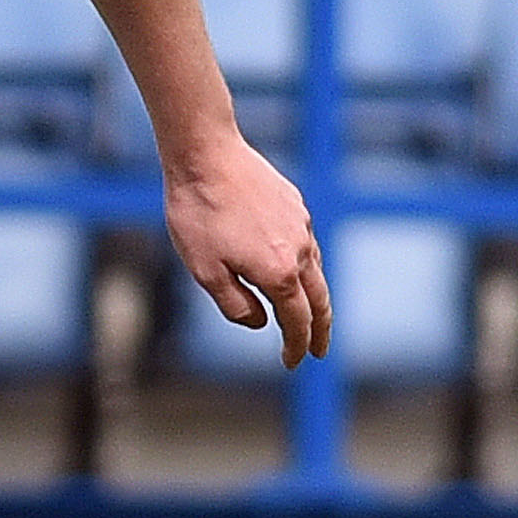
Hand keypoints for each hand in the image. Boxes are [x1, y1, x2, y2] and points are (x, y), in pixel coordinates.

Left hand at [165, 134, 331, 368]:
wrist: (205, 155)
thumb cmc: (198, 214)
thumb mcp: (205, 272)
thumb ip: (235, 305)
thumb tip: (260, 322)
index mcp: (279, 273)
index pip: (297, 322)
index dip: (295, 346)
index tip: (291, 362)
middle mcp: (299, 250)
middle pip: (320, 300)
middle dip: (320, 330)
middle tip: (318, 351)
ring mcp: (301, 225)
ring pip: (316, 271)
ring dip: (315, 298)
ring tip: (308, 315)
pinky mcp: (295, 205)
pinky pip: (306, 245)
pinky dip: (305, 267)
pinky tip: (292, 268)